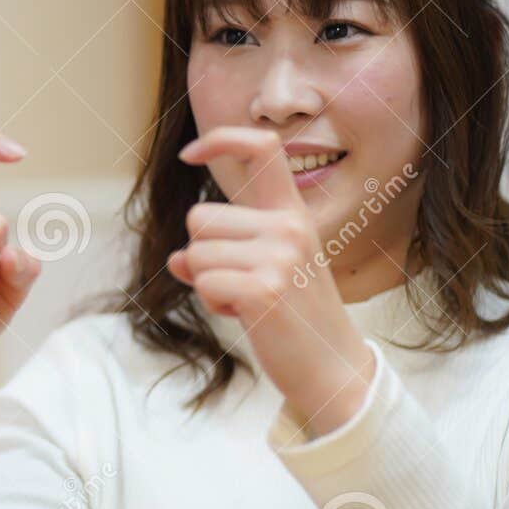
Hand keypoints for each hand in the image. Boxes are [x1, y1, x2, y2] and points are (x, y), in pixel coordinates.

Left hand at [169, 127, 374, 435]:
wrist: (331, 368)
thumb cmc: (292, 318)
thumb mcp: (260, 275)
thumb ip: (220, 256)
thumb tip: (176, 260)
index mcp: (292, 213)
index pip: (261, 148)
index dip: (220, 139)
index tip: (188, 154)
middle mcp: (289, 225)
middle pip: (199, 218)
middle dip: (203, 254)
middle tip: (243, 284)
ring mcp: (279, 255)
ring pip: (195, 254)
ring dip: (208, 284)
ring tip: (249, 301)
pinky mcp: (264, 289)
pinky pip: (203, 283)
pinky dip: (214, 304)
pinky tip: (247, 315)